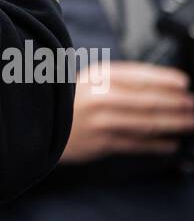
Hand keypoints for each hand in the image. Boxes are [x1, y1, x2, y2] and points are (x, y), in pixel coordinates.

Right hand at [61, 59, 193, 163]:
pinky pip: (136, 143)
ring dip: (172, 124)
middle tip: (192, 106)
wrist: (41, 123)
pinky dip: (156, 144)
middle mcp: (101, 96)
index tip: (185, 84)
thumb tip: (161, 85)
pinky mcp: (101, 142)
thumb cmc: (73, 100)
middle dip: (176, 105)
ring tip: (189, 124)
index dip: (166, 80)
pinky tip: (171, 144)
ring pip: (145, 123)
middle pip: (147, 100)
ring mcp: (101, 121)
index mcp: (99, 75)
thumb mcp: (92, 79)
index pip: (140, 75)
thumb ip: (122, 80)